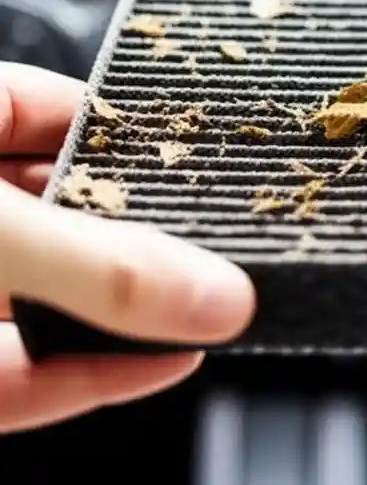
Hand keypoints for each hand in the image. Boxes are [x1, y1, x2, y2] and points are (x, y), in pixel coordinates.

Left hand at [0, 62, 254, 432]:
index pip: (54, 109)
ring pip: (51, 298)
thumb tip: (221, 295)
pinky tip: (160, 364)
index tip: (207, 154)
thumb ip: (103, 267)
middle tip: (218, 245)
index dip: (131, 130)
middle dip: (144, 237)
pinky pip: (27, 371)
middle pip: (66, 213)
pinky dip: (92, 375)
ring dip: (127, 314)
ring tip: (204, 310)